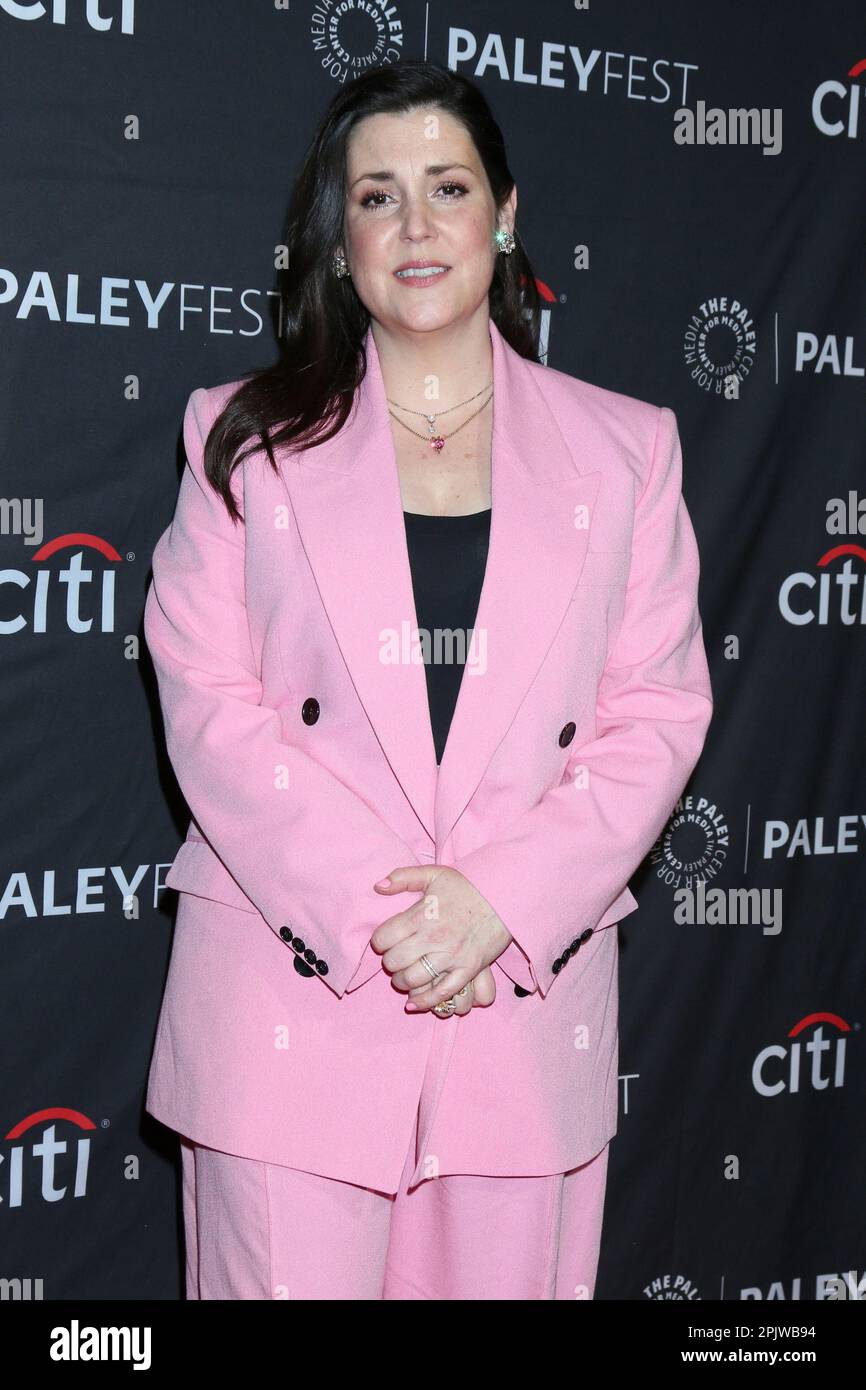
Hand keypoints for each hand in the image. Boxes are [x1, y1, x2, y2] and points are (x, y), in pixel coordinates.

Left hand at [371, 865, 512, 1013]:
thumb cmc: (467, 885)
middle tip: (396, 959)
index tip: (385, 941)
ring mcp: (451, 956)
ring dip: (403, 982)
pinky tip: (413, 1003)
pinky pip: (441, 993)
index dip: (380, 941)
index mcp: (420, 915)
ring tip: (404, 977)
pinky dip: (424, 1001)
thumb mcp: (434, 873)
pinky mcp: (468, 969)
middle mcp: (432, 938)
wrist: (504, 896)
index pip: (383, 938)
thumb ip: (403, 877)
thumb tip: (378, 886)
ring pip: (413, 980)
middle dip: (390, 962)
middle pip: (395, 961)